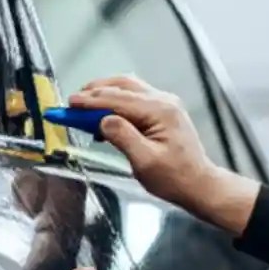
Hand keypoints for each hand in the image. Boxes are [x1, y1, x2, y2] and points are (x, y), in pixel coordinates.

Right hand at [69, 76, 258, 235]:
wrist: (199, 184)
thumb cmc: (176, 178)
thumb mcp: (145, 162)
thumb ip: (123, 137)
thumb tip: (103, 121)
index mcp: (160, 111)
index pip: (117, 99)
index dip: (89, 102)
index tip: (69, 104)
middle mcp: (164, 101)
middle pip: (123, 85)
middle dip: (95, 91)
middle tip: (73, 102)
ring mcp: (165, 104)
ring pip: (128, 88)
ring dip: (105, 94)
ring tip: (84, 106)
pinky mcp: (163, 112)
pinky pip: (135, 98)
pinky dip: (116, 102)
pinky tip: (104, 117)